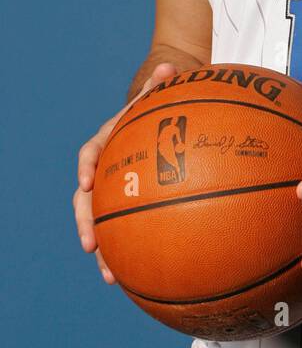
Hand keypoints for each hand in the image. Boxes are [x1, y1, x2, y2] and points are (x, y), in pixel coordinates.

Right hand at [73, 62, 179, 282]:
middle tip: (91, 245)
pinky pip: (125, 233)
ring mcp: (113, 192)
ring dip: (103, 252)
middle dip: (86, 223)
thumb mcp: (161, 96)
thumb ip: (162, 84)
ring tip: (112, 277)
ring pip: (100, 224)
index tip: (86, 183)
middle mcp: (105, 170)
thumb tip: (170, 66)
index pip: (91, 152)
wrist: (157, 122)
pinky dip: (129, 255)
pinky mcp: (127, 208)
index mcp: (108, 141)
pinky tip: (140, 281)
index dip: (86, 167)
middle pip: (86, 199)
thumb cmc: (161, 109)